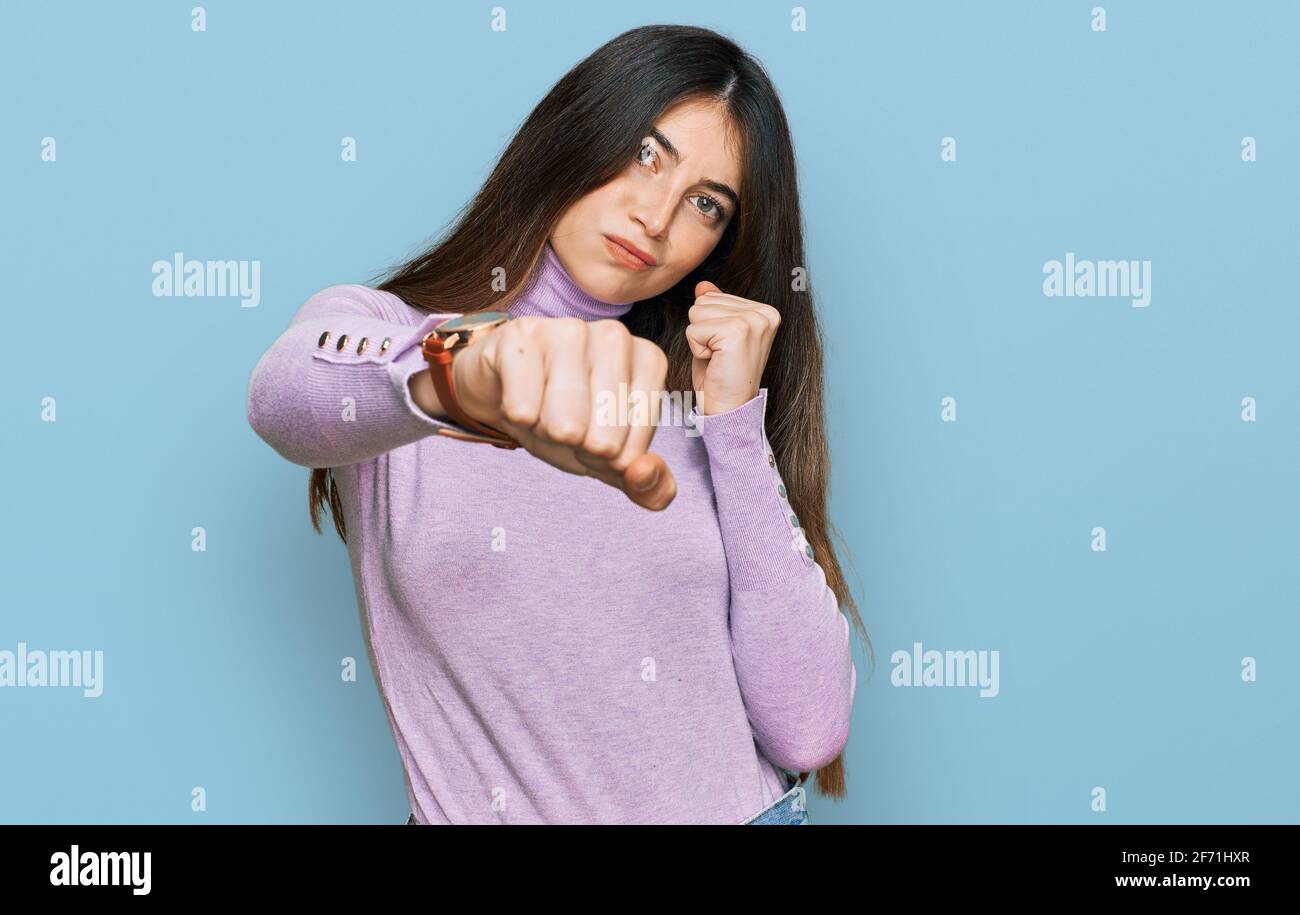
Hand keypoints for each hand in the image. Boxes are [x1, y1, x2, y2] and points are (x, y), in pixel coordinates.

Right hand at [451, 316, 676, 509]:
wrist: (503, 388)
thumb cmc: (564, 417)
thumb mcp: (609, 457)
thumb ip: (645, 482)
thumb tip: (644, 475)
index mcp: (648, 361)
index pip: (635, 446)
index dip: (607, 459)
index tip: (594, 434)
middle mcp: (616, 337)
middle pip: (603, 439)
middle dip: (578, 449)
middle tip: (565, 423)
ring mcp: (569, 329)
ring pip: (565, 425)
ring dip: (547, 434)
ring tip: (542, 410)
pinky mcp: (523, 335)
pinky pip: (524, 409)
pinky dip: (518, 419)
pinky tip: (519, 397)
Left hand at [686, 281, 780, 414]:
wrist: (729, 410)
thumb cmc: (722, 377)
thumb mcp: (716, 337)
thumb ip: (715, 308)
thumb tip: (703, 285)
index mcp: (765, 311)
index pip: (713, 297)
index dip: (708, 326)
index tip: (726, 349)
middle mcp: (764, 313)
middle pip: (703, 302)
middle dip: (702, 331)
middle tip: (721, 356)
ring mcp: (754, 321)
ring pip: (697, 312)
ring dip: (699, 339)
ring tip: (718, 358)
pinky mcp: (737, 332)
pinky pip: (693, 329)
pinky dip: (696, 349)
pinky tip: (715, 362)